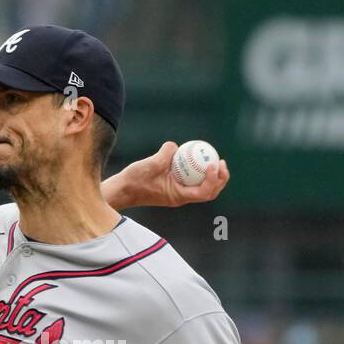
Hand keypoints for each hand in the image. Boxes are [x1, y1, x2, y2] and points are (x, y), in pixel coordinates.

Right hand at [104, 141, 229, 209]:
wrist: (123, 190)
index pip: (204, 192)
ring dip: (213, 176)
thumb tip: (176, 146)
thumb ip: (165, 154)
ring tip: (216, 160)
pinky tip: (199, 158)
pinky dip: (199, 171)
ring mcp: (180, 193)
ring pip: (204, 188)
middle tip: (221, 162)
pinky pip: (193, 180)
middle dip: (220, 179)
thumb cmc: (135, 180)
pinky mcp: (176, 187)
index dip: (213, 179)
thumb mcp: (150, 164)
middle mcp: (182, 197)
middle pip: (209, 192)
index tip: (213, 164)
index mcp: (179, 196)